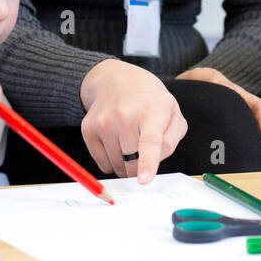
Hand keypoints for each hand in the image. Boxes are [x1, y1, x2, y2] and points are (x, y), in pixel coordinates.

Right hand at [79, 59, 186, 182]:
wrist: (116, 80)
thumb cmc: (149, 101)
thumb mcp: (172, 112)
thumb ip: (172, 139)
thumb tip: (156, 162)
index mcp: (152, 111)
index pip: (149, 141)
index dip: (147, 162)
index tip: (144, 179)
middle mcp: (125, 115)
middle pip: (132, 162)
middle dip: (141, 168)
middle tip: (144, 153)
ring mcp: (104, 122)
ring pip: (117, 166)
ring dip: (126, 165)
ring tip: (130, 142)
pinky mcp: (88, 129)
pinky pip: (103, 164)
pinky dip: (112, 161)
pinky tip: (116, 142)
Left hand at [175, 67, 260, 170]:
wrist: (193, 87)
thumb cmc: (200, 82)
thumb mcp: (204, 78)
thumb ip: (211, 80)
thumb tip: (222, 85)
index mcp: (240, 97)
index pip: (260, 108)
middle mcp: (246, 112)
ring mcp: (243, 124)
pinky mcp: (236, 134)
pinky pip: (250, 145)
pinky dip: (256, 157)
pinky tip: (258, 170)